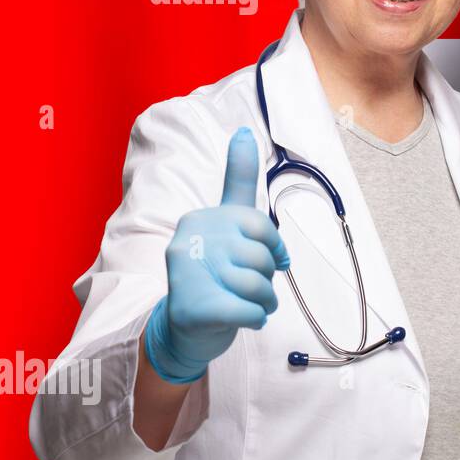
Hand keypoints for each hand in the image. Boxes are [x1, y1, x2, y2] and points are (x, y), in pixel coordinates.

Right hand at [144, 127, 290, 383]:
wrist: (185, 329)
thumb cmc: (216, 274)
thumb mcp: (227, 225)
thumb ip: (237, 181)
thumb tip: (245, 131)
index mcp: (199, 218)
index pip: (259, 225)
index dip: (273, 247)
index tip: (269, 258)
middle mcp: (189, 241)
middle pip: (262, 257)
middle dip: (266, 278)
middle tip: (248, 287)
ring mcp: (187, 275)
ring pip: (259, 286)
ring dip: (263, 302)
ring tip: (242, 303)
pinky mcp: (194, 307)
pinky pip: (252, 312)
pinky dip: (256, 319)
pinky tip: (241, 319)